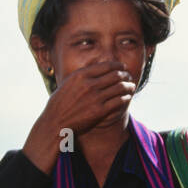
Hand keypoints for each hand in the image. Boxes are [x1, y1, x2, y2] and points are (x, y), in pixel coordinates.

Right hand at [22, 61, 136, 173]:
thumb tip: (92, 69)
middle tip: (129, 77)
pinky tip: (128, 98)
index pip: (106, 66)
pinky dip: (126, 98)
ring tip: (132, 87)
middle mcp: (89, 84)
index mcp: (81, 75)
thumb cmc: (59, 104)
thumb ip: (81, 76)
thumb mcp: (67, 83)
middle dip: (125, 75)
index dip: (118, 65)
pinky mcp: (99, 111)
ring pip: (119, 88)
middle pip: (115, 75)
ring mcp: (95, 98)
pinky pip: (118, 101)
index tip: (123, 67)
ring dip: (128, 86)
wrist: (55, 122)